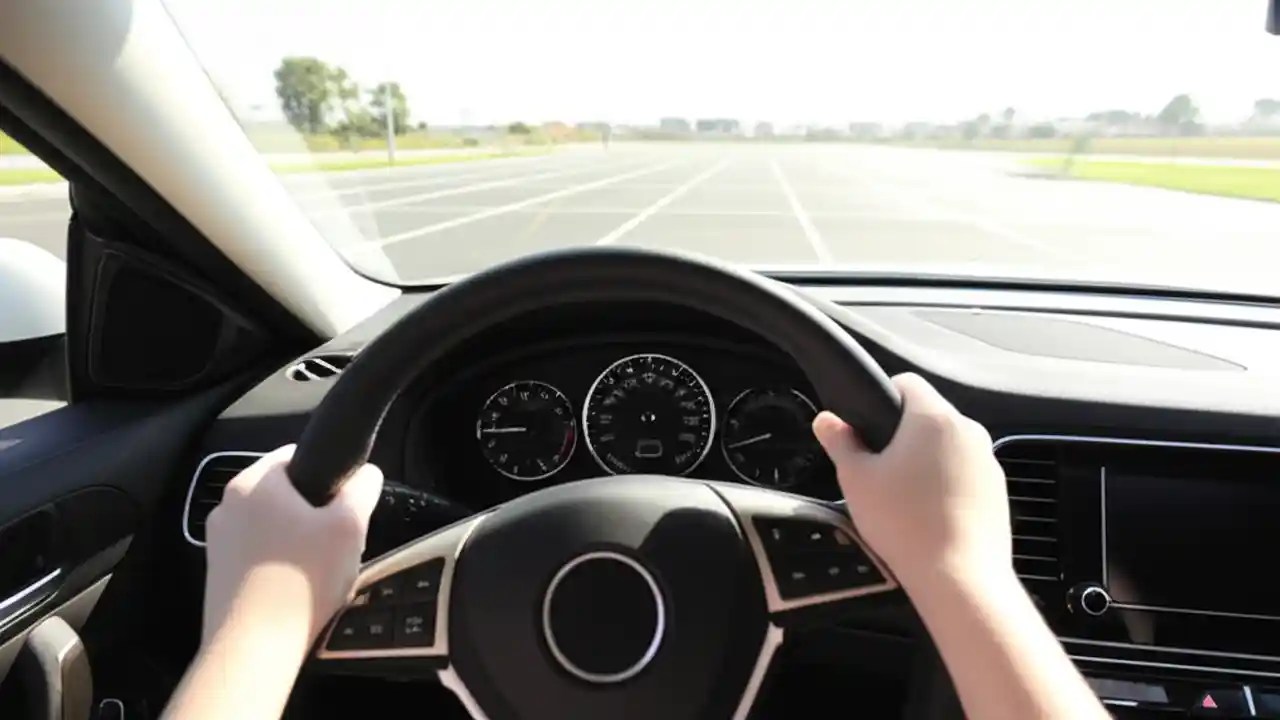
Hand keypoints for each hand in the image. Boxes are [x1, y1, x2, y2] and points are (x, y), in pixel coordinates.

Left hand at [202, 445, 382, 652]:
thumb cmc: (303, 580)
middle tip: (336, 542)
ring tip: (316, 570)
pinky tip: (293, 589)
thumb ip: (363, 489)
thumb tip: (366, 474)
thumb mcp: (351, 526)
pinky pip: (255, 554)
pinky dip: (276, 564)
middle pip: (284, 494)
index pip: (297, 455)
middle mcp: (227, 503)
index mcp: (255, 481)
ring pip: (271, 525)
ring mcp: (216, 539)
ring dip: (295, 539)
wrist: (254, 646)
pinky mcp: (215, 571)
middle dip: (312, 513)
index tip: (344, 508)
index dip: (329, 478)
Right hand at [812, 373, 1010, 591]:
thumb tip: (826, 420)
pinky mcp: (997, 490)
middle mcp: (968, 431)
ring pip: (948, 446)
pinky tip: (929, 514)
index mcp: (933, 418)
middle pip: (928, 415)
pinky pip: (965, 473)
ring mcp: (988, 461)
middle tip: (879, 469)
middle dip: (903, 435)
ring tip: (904, 497)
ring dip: (926, 460)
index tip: (867, 428)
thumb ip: (840, 441)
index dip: (882, 398)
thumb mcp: (856, 479)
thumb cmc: (904, 524)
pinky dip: (947, 484)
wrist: (958, 577)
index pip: (907, 382)